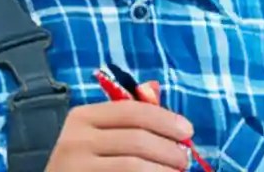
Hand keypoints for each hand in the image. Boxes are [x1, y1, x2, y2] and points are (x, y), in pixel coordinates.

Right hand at [44, 99, 193, 171]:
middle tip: (186, 158)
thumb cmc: (82, 160)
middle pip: (137, 139)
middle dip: (169, 149)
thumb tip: (161, 99)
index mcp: (82, 117)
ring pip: (134, 166)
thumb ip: (125, 118)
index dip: (166, 120)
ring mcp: (77, 168)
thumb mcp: (95, 134)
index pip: (133, 111)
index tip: (188, 131)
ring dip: (164, 170)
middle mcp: (76, 141)